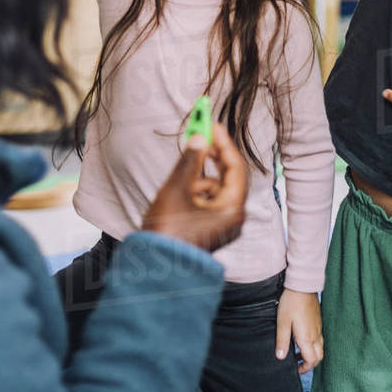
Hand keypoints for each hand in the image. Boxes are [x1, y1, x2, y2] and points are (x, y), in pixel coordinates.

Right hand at [141, 122, 246, 252]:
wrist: (155, 267)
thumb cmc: (167, 232)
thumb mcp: (177, 190)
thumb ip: (190, 161)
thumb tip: (200, 138)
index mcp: (232, 209)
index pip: (235, 167)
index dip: (223, 144)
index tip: (212, 125)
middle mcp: (233, 217)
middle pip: (229, 177)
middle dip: (214, 157)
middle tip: (201, 136)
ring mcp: (223, 225)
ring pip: (217, 189)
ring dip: (201, 176)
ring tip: (183, 177)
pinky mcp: (211, 229)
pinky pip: (210, 201)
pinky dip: (198, 191)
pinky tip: (181, 193)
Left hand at [276, 289, 322, 373]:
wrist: (303, 285)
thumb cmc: (291, 303)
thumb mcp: (282, 322)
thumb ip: (282, 341)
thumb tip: (280, 357)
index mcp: (307, 338)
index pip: (311, 360)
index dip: (304, 368)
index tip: (296, 369)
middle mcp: (316, 335)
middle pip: (319, 357)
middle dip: (310, 364)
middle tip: (298, 364)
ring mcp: (319, 328)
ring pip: (320, 348)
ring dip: (312, 354)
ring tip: (298, 353)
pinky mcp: (318, 322)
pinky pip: (320, 339)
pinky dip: (313, 345)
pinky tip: (302, 339)